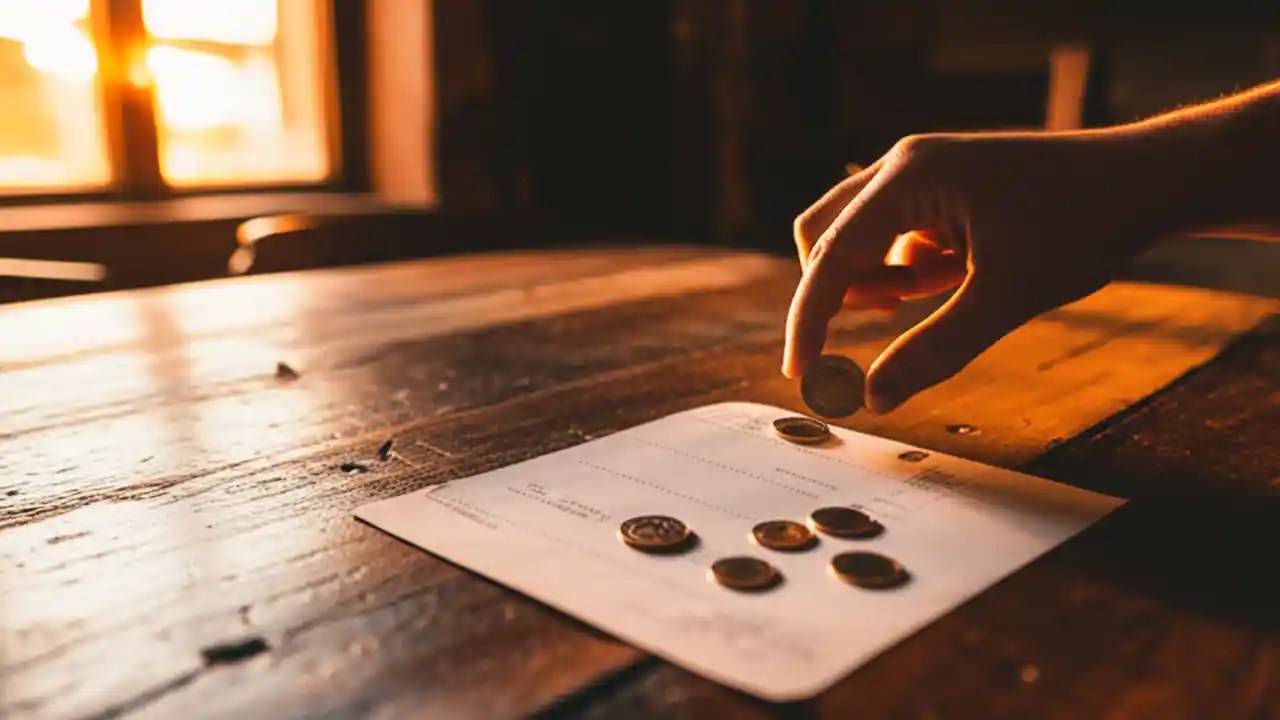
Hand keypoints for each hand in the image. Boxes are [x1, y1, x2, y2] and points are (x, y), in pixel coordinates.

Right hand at [784, 131, 1169, 412]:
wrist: (1139, 181)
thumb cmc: (1080, 226)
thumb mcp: (1006, 297)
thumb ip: (936, 349)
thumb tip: (875, 398)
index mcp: (910, 176)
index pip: (831, 255)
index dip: (809, 317)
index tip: (800, 371)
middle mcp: (902, 164)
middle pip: (822, 236)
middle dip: (844, 289)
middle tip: (896, 315)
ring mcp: (916, 172)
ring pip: (853, 237)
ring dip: (882, 277)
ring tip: (947, 285)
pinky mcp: (933, 188)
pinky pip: (890, 236)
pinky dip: (909, 267)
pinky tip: (961, 270)